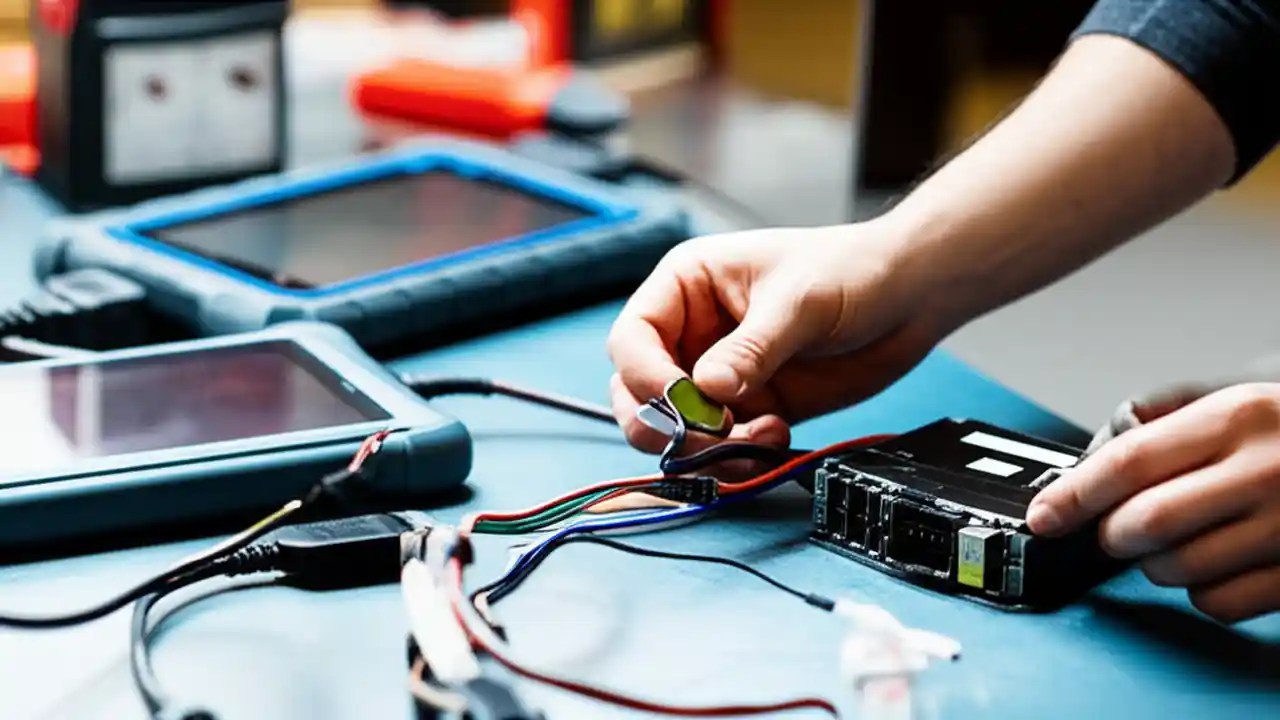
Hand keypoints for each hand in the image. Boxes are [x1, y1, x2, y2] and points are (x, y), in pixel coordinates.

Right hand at [606, 220, 956, 452]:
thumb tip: (706, 391)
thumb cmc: (851, 269)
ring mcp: (718, 376)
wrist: (910, 297)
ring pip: (674, 429)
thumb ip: (751, 349)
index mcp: (686, 287)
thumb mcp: (798, 301)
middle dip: (664, 423)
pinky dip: (736, 457)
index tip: (680, 403)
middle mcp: (691, 333)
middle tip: (708, 436)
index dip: (645, 375)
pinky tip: (776, 436)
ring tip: (755, 438)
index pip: (633, 338)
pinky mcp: (749, 409)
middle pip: (637, 392)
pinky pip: (720, 447)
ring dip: (704, 448)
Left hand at [1028, 383, 1279, 622]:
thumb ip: (1165, 424)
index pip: (1129, 462)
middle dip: (1113, 534)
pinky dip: (1200, 592)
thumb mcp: (1236, 404)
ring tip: (1173, 542)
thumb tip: (1087, 461)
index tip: (1043, 516)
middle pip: (1145, 523)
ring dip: (1154, 566)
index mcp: (1237, 419)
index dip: (1073, 495)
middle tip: (1118, 528)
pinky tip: (1216, 563)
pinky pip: (1219, 602)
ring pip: (1176, 569)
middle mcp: (1265, 472)